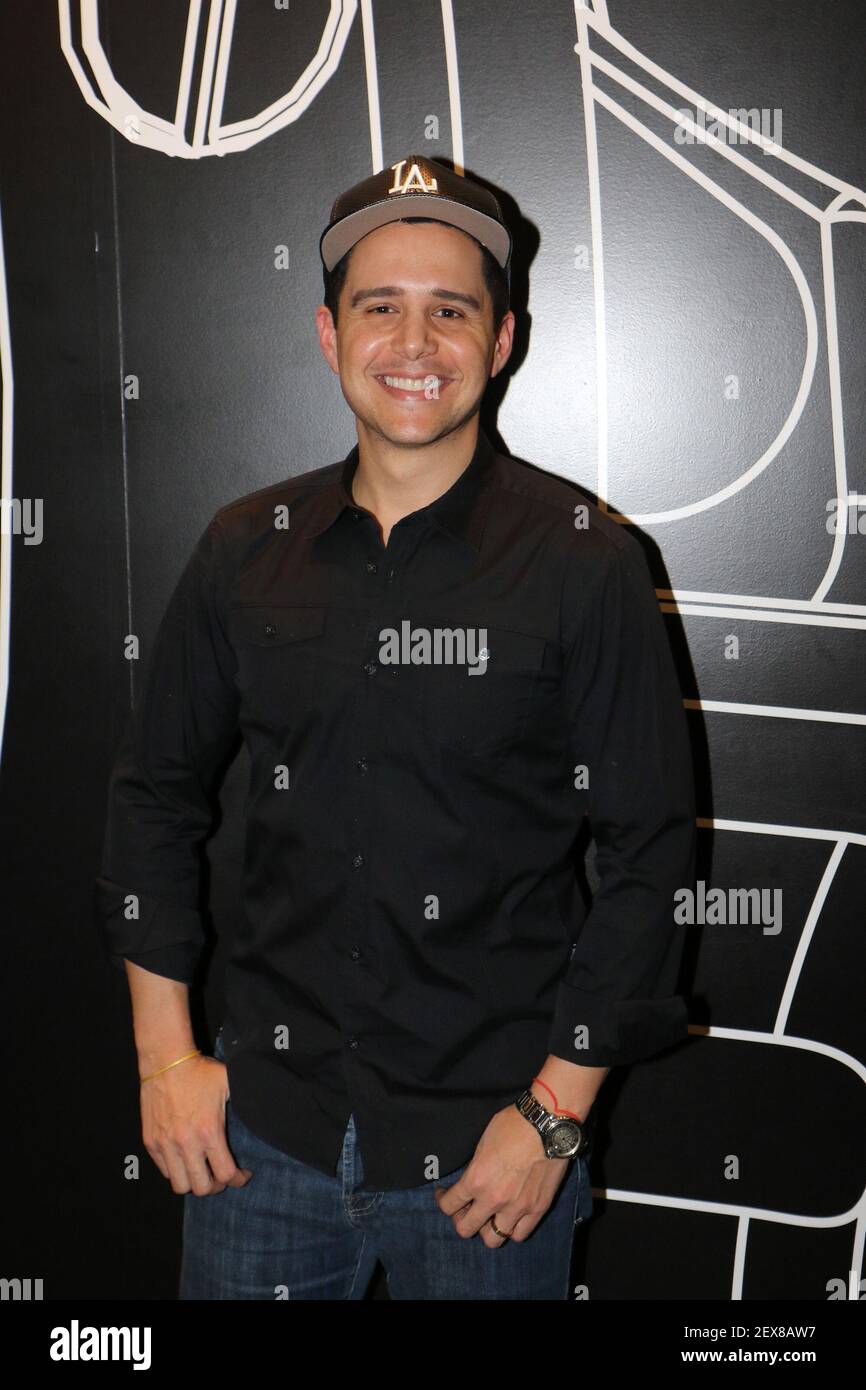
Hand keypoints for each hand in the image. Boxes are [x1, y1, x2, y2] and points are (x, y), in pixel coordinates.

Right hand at [139, 1054, 252, 1196]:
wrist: (166, 1061)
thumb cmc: (200, 1072)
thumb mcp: (229, 1084)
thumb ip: (244, 1102)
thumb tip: (265, 1109)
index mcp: (209, 1132)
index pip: (226, 1174)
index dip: (238, 1180)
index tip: (243, 1175)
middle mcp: (186, 1144)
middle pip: (202, 1188)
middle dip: (216, 1186)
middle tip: (222, 1176)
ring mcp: (165, 1145)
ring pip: (180, 1186)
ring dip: (194, 1183)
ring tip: (202, 1172)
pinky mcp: (151, 1142)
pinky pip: (165, 1171)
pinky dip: (177, 1171)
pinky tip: (186, 1160)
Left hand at [433, 1102, 569, 1247]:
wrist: (548, 1125)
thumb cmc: (513, 1125)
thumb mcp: (483, 1142)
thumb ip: (475, 1168)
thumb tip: (471, 1180)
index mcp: (476, 1179)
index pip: (449, 1205)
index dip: (443, 1200)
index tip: (445, 1195)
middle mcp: (494, 1199)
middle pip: (465, 1229)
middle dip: (461, 1218)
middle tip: (466, 1208)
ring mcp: (518, 1208)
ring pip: (493, 1239)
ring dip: (487, 1228)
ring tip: (490, 1216)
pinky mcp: (538, 1209)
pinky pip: (520, 1234)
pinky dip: (512, 1228)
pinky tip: (511, 1216)